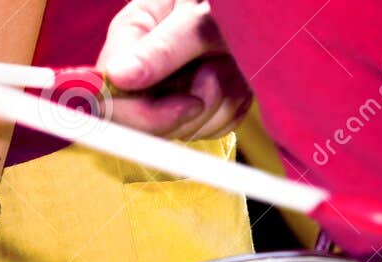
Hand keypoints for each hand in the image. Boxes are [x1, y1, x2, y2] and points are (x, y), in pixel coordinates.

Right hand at [97, 0, 251, 139]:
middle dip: (187, 106)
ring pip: (181, 128)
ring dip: (217, 102)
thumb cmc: (236, 1)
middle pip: (141, 121)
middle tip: (215, 72)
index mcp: (132, 35)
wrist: (272, 8)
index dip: (140, 111)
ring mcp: (170, 89)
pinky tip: (239, 77)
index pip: (109, 91)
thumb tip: (117, 77)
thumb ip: (162, 48)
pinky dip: (231, 108)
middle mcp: (143, 67)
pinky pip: (209, 129)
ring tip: (231, 62)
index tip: (185, 104)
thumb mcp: (201, 14)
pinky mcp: (198, 105)